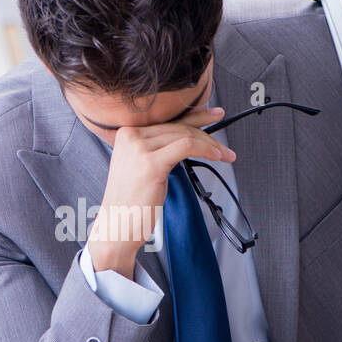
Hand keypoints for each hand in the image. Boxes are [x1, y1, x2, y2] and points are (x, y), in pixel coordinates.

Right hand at [87, 106, 232, 277]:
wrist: (117, 226)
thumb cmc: (131, 202)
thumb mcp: (143, 167)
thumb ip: (160, 149)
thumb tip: (188, 140)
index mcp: (127, 134)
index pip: (167, 120)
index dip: (194, 116)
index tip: (212, 115)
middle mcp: (131, 137)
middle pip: (178, 127)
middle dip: (207, 135)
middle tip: (223, 146)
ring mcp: (139, 148)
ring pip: (185, 135)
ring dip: (210, 145)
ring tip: (224, 155)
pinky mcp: (151, 163)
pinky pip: (186, 146)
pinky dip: (205, 149)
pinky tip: (216, 156)